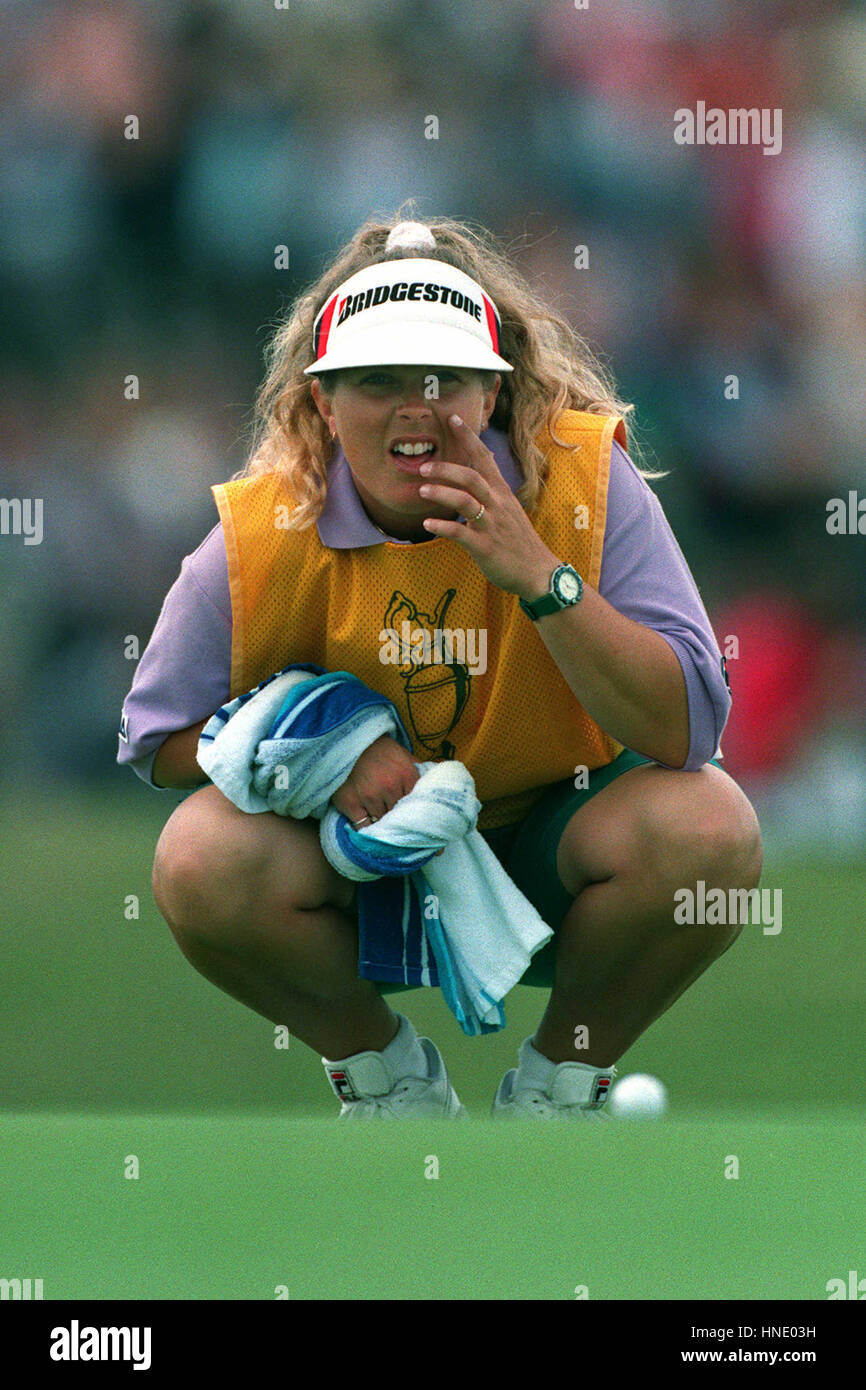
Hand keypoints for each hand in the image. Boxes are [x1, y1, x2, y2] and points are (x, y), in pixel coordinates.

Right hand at [331, 734, 419, 826]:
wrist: (350, 743)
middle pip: (400, 816)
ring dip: (382, 822)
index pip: (418, 806)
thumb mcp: (405, 756)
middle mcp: (390, 786)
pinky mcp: (350, 802)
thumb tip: (439, 788)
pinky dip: (366, 829)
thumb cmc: (381, 753)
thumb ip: (421, 773)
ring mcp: (369, 795)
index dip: (416, 814)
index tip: (415, 821)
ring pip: (382, 822)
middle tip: (395, 818)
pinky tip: (368, 824)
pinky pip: (363, 826)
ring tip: (379, 815)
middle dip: (398, 818)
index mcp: (407, 775)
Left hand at [418, 414, 558, 599]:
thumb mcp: (508, 508)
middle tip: (423, 466)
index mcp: (501, 492)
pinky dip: (442, 527)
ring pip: (465, 501)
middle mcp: (497, 504)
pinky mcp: (485, 546)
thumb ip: (491, 489)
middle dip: (447, 468)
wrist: (536, 571)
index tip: (452, 418)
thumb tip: (478, 467)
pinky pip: (461, 534)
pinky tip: (427, 524)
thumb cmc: (517, 540)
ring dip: (442, 493)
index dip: (468, 438)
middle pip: (472, 477)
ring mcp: (491, 525)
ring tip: (422, 490)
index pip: (484, 458)